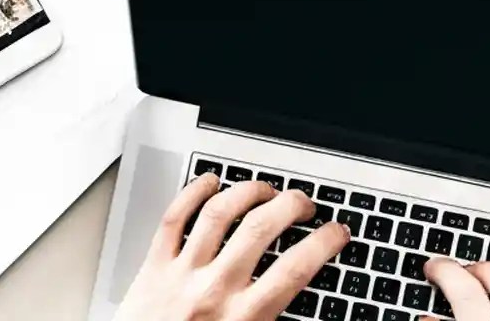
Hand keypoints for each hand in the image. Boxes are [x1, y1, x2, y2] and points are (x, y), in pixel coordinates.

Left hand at [114, 173, 349, 320]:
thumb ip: (271, 318)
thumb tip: (301, 291)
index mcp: (244, 319)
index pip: (296, 268)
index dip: (325, 242)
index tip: (336, 232)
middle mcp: (214, 291)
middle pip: (261, 228)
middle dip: (292, 205)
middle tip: (304, 204)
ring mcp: (182, 274)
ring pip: (220, 213)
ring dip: (249, 192)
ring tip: (266, 190)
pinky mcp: (153, 268)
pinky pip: (173, 218)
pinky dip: (193, 192)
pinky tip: (210, 182)